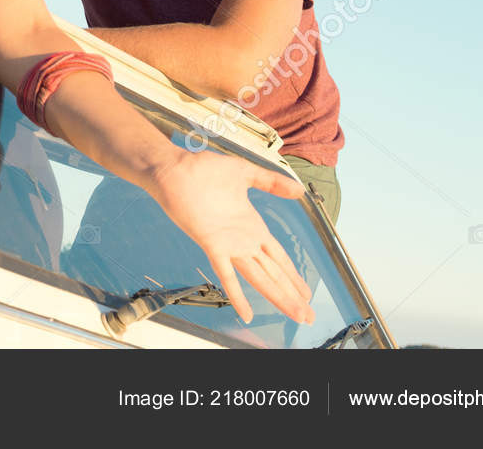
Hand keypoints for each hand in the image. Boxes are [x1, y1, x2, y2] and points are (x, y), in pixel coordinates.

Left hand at [147, 148, 314, 325]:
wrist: (173, 167)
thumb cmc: (203, 169)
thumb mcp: (245, 173)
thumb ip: (272, 182)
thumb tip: (300, 191)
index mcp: (252, 227)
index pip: (278, 257)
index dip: (293, 275)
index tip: (307, 293)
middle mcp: (242, 241)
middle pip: (274, 273)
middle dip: (292, 294)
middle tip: (309, 316)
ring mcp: (228, 245)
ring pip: (259, 278)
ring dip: (278, 297)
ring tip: (296, 316)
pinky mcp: (212, 244)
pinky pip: (227, 274)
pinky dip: (238, 295)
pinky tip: (247, 314)